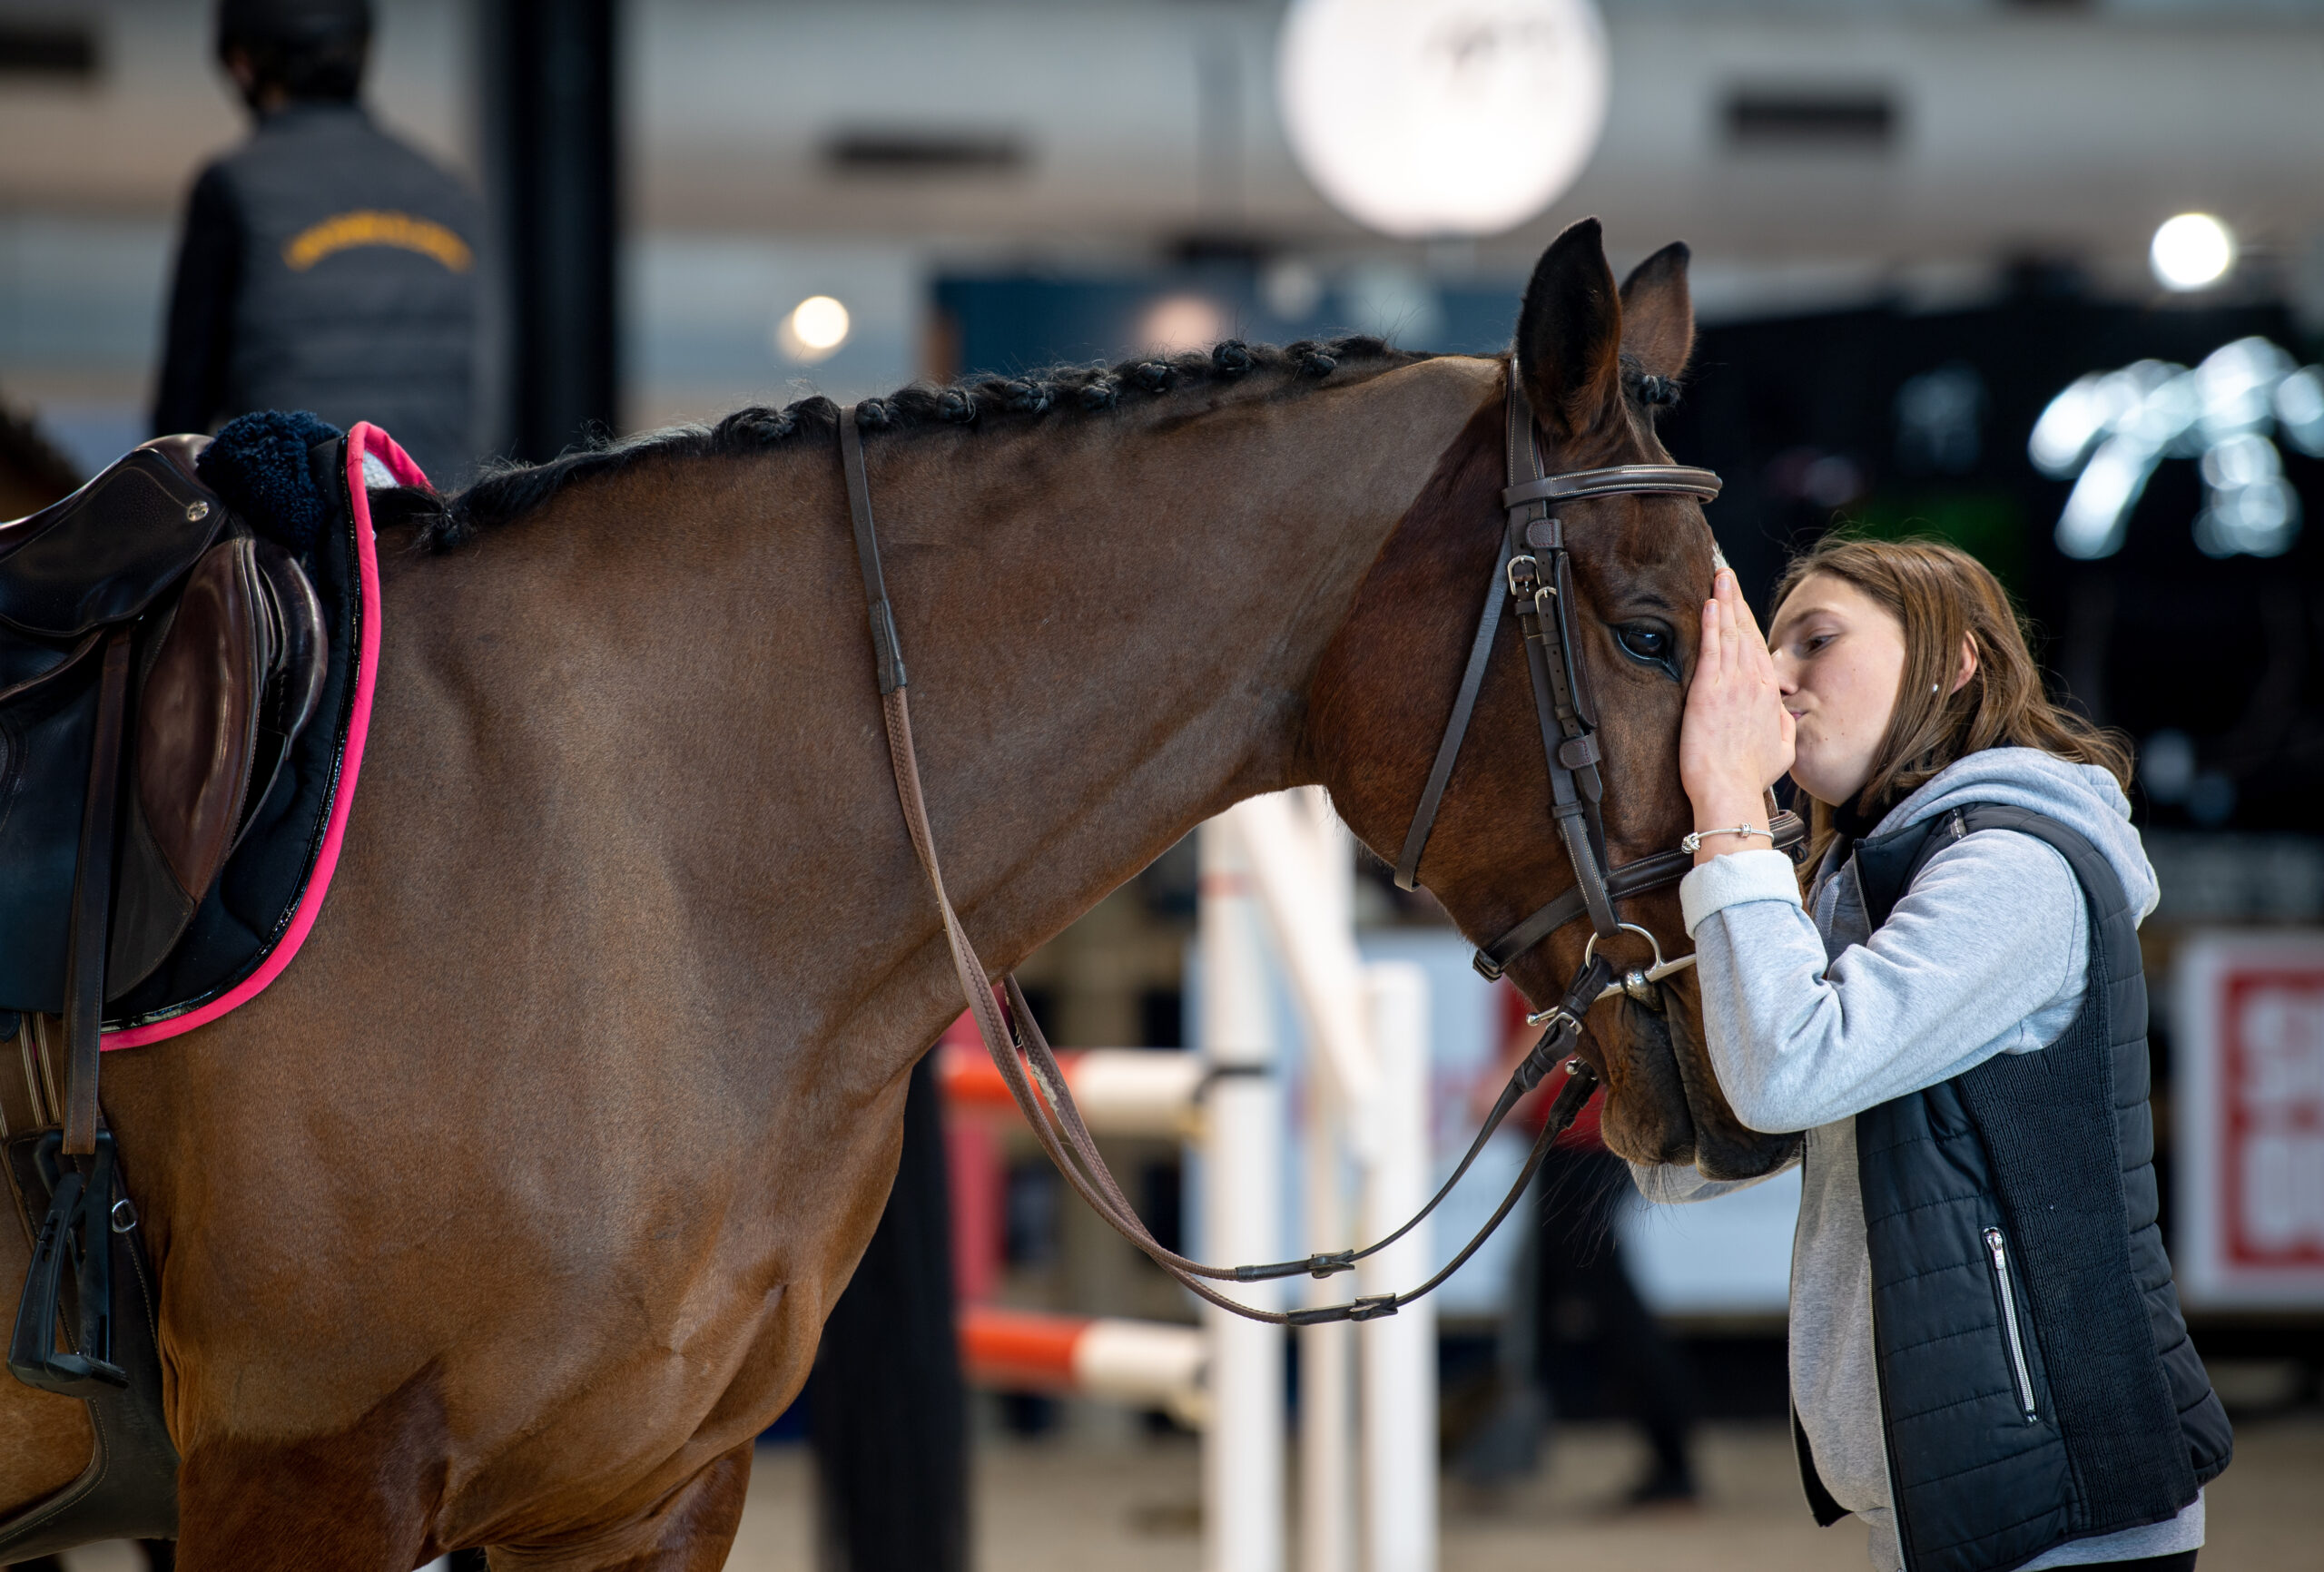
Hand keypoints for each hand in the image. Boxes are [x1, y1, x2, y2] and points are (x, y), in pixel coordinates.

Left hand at [1680, 569, 1794, 859]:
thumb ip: (1783, 727)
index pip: (1757, 649)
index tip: (1738, 602)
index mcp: (1768, 695)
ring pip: (1731, 634)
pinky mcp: (1709, 691)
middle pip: (1745, 633)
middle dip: (1736, 600)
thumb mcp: (1782, 751)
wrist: (1730, 791)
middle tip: (1726, 573)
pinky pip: (1713, 649)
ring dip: (1725, 601)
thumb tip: (1784, 714)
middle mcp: (1754, 684)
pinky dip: (1713, 624)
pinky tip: (1711, 602)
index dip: (1747, 622)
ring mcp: (1733, 685)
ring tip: (1719, 576)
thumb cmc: (1751, 777)